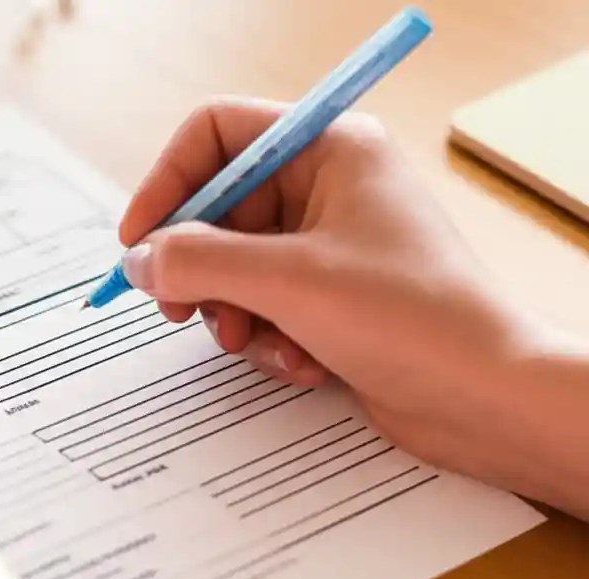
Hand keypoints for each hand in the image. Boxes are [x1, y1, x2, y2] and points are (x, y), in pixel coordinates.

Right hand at [116, 97, 552, 487]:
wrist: (487, 398)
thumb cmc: (411, 320)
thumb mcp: (286, 282)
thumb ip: (197, 262)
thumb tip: (137, 258)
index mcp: (329, 148)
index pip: (218, 133)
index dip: (169, 181)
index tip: (138, 239)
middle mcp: (328, 187)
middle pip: (218, 208)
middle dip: (200, 268)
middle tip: (180, 310)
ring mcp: (329, 244)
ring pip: (234, 265)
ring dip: (234, 312)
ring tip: (257, 343)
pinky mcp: (330, 298)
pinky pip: (263, 304)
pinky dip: (268, 337)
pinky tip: (302, 363)